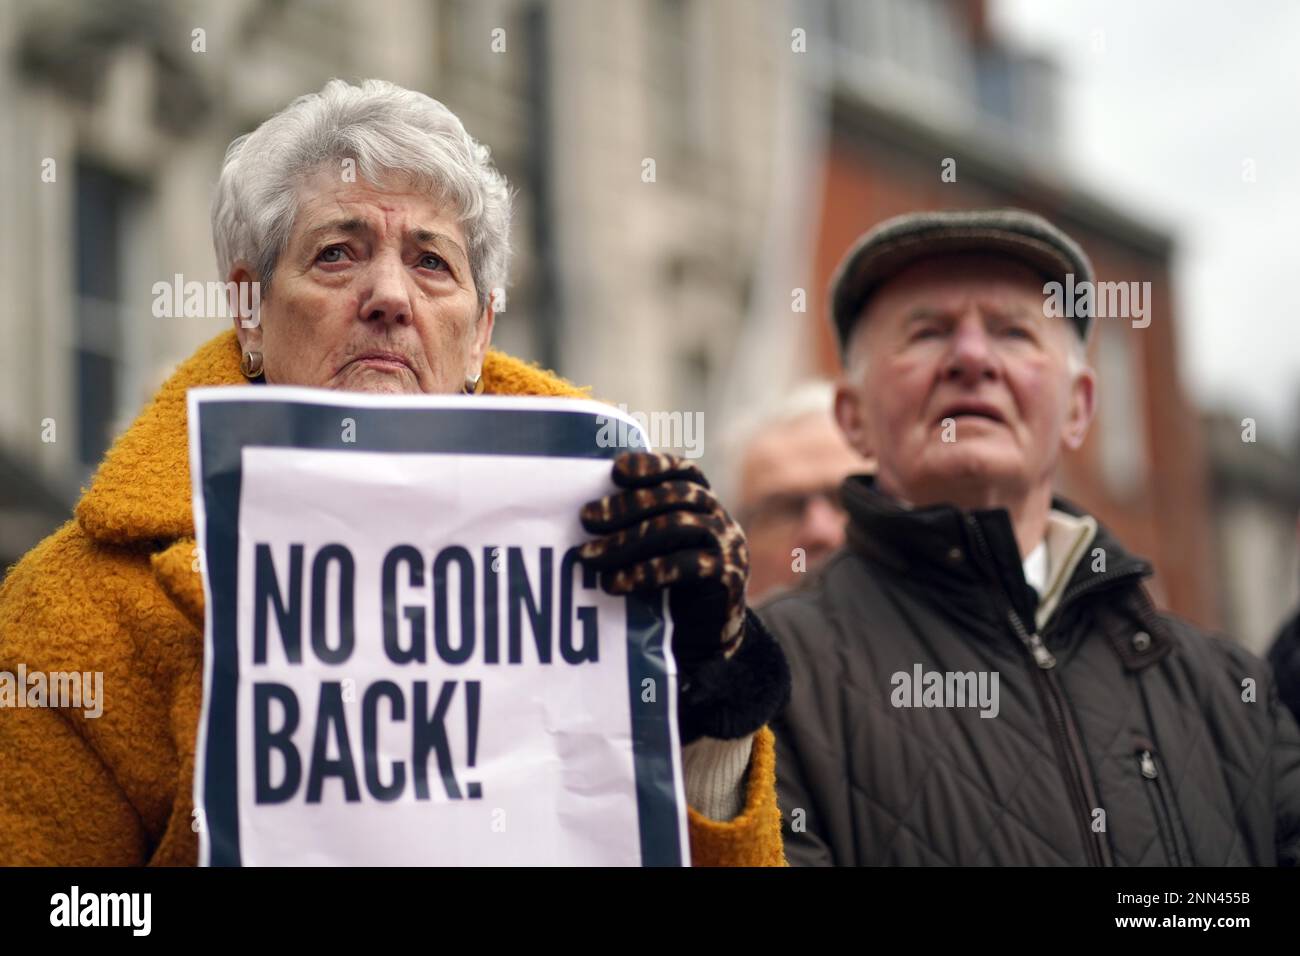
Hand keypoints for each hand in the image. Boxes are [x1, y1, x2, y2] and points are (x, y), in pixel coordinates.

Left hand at [578, 452, 748, 669]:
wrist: (707, 641)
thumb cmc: (671, 591)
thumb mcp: (656, 552)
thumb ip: (638, 527)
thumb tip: (585, 513)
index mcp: (704, 505)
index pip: (684, 471)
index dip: (652, 465)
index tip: (615, 471)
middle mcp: (720, 518)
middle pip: (675, 496)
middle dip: (626, 505)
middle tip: (586, 518)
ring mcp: (728, 546)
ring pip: (676, 527)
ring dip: (626, 541)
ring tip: (588, 557)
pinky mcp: (728, 577)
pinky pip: (685, 566)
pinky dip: (644, 572)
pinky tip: (613, 583)